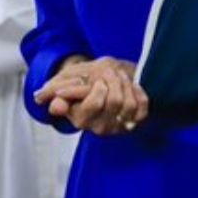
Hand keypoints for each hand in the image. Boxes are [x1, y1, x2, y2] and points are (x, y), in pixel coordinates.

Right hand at [34, 55, 148, 134]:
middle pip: (115, 101)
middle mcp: (99, 127)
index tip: (96, 79)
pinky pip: (143, 106)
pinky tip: (131, 85)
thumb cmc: (81, 82)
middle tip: (109, 71)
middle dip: (113, 80)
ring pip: (129, 103)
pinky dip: (138, 92)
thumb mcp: (63, 83)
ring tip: (119, 75)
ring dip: (126, 83)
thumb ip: (55, 93)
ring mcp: (118, 125)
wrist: (103, 80)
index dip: (98, 88)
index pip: (94, 104)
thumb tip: (55, 106)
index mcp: (80, 119)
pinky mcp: (134, 121)